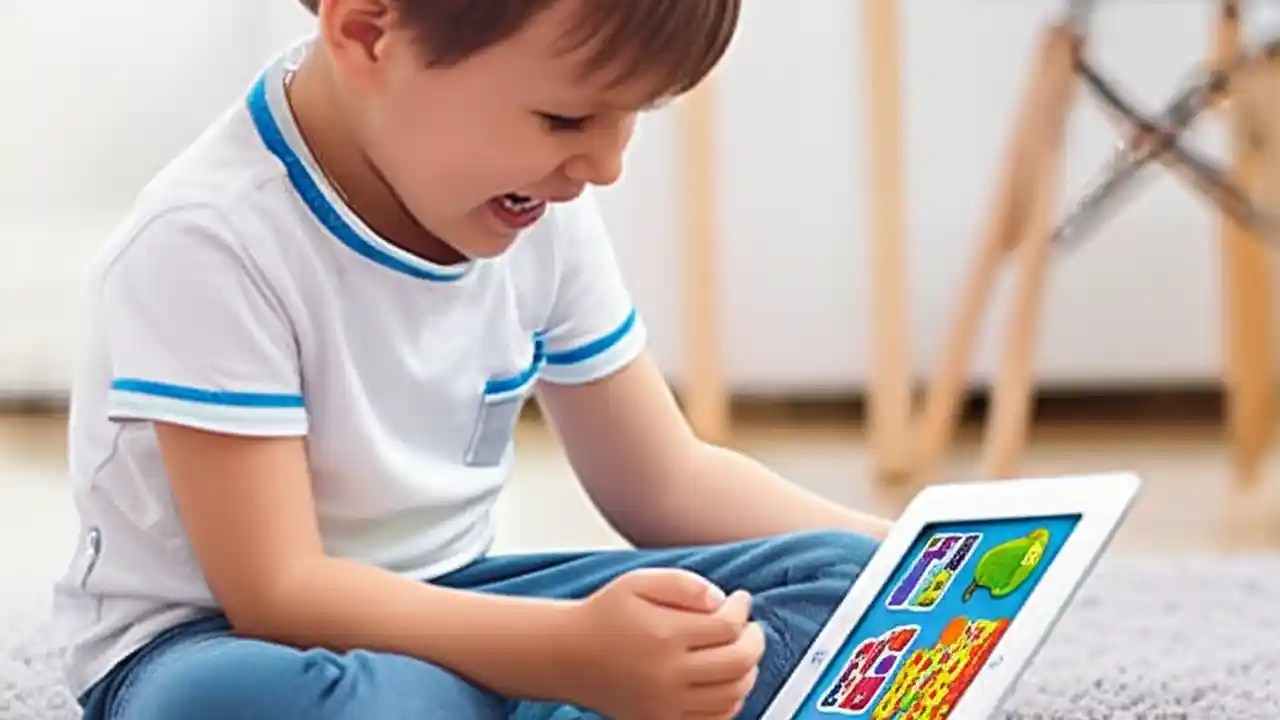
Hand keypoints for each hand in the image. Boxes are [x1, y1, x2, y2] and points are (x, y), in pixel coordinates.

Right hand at [559, 568, 765, 719]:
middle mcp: (668, 674)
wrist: (567, 655)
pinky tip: (724, 679)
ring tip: (739, 650)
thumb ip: (685, 584)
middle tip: (750, 627)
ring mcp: (666, 704)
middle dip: (755, 641)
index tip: (740, 600)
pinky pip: (716, 718)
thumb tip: (722, 601)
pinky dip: (731, 699)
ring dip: (748, 670)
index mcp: (664, 635)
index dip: (742, 610)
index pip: (728, 626)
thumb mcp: (639, 581)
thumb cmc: (605, 614)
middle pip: (739, 663)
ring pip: (734, 694)